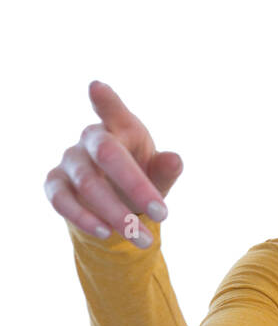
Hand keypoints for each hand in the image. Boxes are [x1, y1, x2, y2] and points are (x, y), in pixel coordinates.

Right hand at [44, 80, 183, 247]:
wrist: (112, 204)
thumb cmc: (138, 179)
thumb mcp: (158, 175)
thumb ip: (165, 169)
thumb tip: (174, 159)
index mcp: (121, 127)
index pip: (113, 110)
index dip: (105, 100)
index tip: (96, 87)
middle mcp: (90, 138)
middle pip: (107, 153)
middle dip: (135, 185)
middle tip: (163, 214)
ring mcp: (69, 160)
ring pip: (87, 182)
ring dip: (116, 213)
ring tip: (142, 238)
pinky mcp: (54, 184)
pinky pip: (62, 199)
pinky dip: (84, 217)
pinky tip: (106, 233)